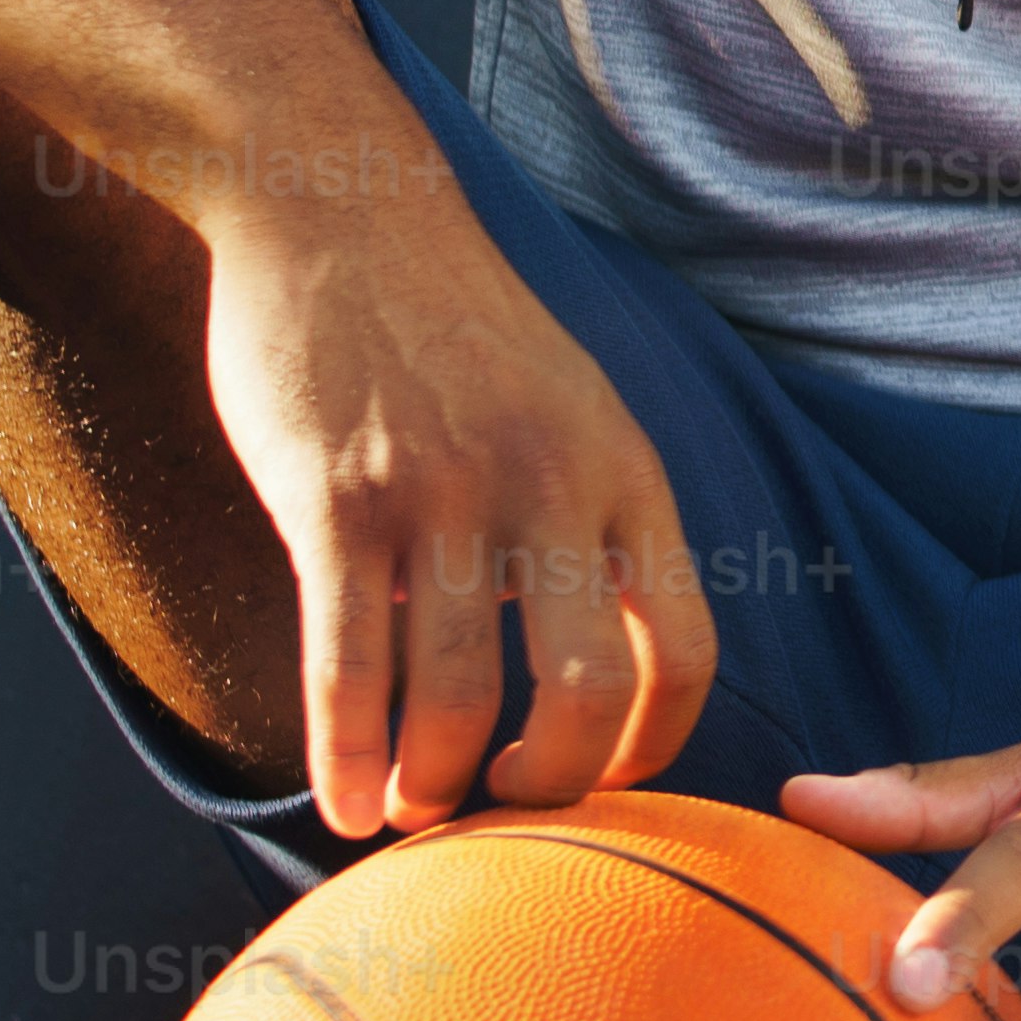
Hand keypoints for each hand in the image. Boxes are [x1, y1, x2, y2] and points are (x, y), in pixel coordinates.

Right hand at [187, 182, 713, 837]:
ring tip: (413, 812)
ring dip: (433, 782)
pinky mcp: (335, 500)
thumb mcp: (570, 405)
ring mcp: (440, 493)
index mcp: (623, 471)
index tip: (604, 785)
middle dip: (552, 785)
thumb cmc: (452, 326)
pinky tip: (342, 802)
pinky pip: (346, 665)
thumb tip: (592, 662)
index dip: (653, 747)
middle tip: (507, 812)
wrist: (337, 208)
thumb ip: (591, 518)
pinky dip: (345, 757)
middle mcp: (548, 486)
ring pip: (455, 695)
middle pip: (587, 688)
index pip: (686, 648)